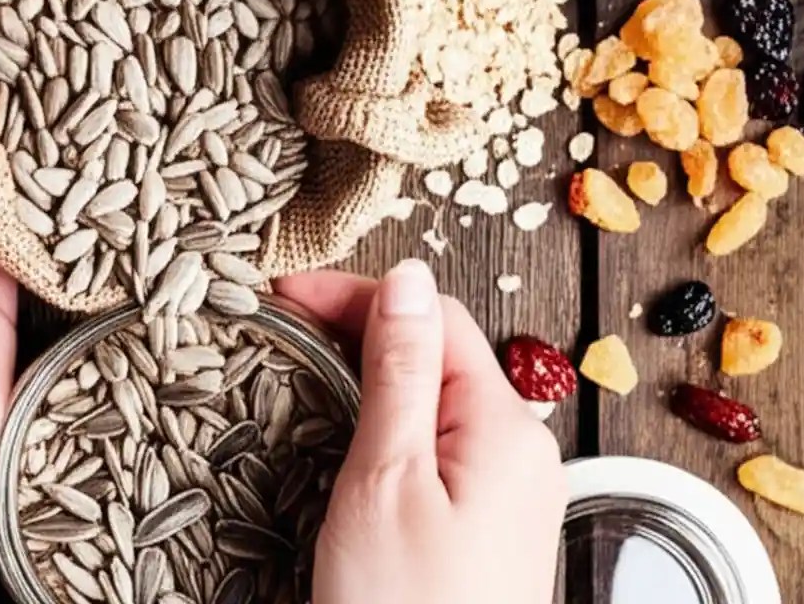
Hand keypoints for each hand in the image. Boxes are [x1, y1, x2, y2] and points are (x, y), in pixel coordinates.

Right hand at [276, 260, 565, 603]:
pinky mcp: (484, 523)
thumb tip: (407, 280)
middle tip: (283, 326)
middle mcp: (520, 451)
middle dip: (360, 326)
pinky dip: (387, 420)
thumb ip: (400, 373)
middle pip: (438, 352)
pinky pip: (439, 444)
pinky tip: (347, 427)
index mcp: (505, 429)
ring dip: (370, 370)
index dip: (358, 295)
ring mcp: (506, 490)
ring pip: (436, 398)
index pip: (433, 317)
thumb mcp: (388, 480)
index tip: (284, 295)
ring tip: (305, 364)